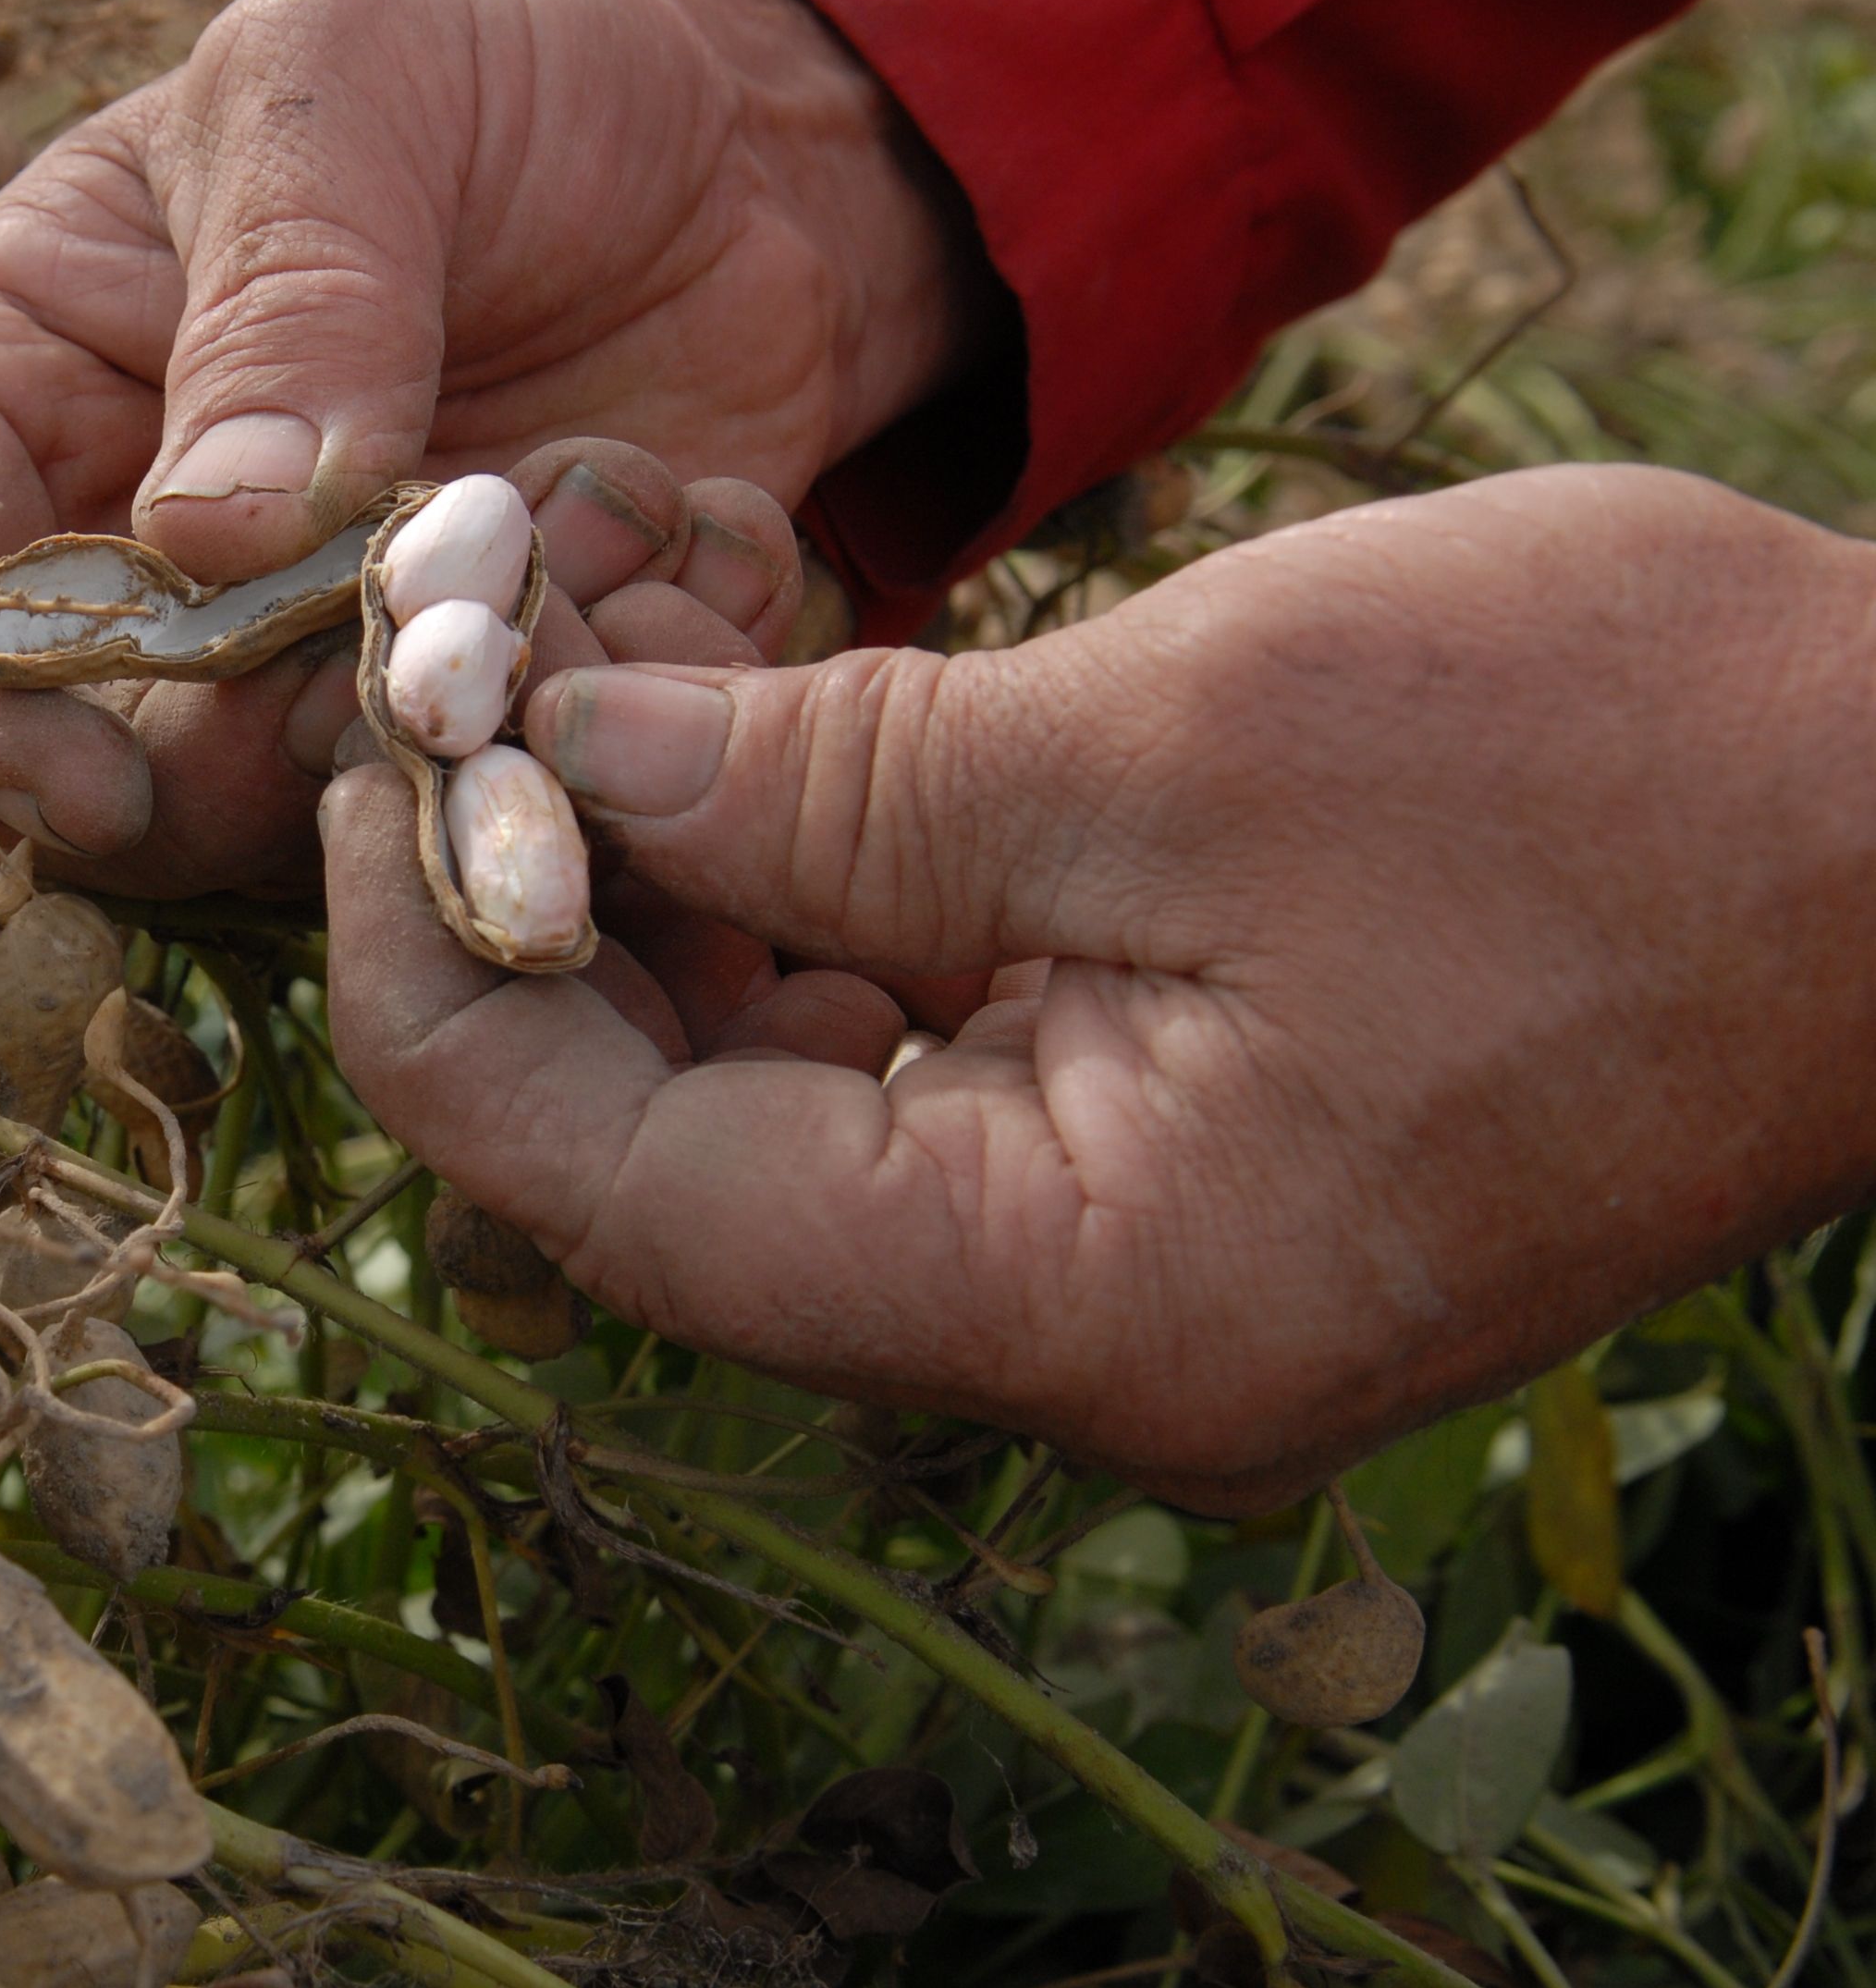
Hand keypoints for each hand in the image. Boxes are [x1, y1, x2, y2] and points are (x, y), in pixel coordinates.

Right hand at [0, 0, 976, 893]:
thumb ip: (282, 295)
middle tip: (376, 709)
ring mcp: (307, 649)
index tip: (85, 779)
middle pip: (84, 755)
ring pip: (288, 814)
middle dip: (222, 777)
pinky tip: (674, 546)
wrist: (751, 118)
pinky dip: (593, 716)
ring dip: (433, 733)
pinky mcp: (471, 701)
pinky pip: (498, 791)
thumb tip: (203, 536)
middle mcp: (141, 547)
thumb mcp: (355, 91)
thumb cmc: (500, 58)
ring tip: (577, 548)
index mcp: (28, 377)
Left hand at [323, 465, 1875, 1513]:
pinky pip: (903, 1053)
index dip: (434, 979)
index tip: (361, 774)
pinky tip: (738, 715)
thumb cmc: (1626, 764)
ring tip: (586, 650)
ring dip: (663, 880)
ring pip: (772, 1091)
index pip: (610, 1197)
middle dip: (538, 906)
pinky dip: (806, 895)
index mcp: (1063, 1299)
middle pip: (666, 1151)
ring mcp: (1117, 1259)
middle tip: (450, 675)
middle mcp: (1067, 1336)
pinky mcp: (1163, 1162)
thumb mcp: (1180, 736)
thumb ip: (829, 786)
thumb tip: (557, 773)